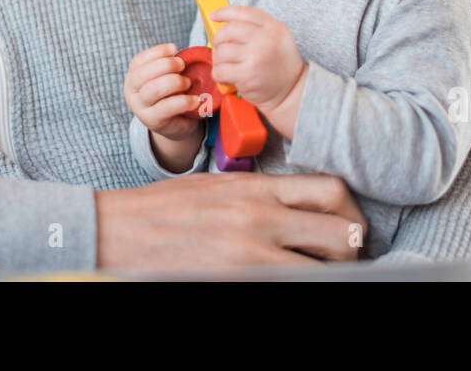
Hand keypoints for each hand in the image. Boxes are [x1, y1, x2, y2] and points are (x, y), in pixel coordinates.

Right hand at [96, 173, 368, 270]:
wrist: (119, 230)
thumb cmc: (166, 208)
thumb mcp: (218, 186)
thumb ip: (260, 195)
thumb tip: (297, 209)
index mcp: (257, 188)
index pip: (330, 191)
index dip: (349, 212)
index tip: (347, 226)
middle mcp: (261, 218)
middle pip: (341, 234)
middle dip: (351, 249)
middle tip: (344, 259)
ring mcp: (250, 254)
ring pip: (322, 269)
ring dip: (327, 272)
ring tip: (319, 273)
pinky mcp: (238, 278)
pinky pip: (287, 283)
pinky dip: (296, 282)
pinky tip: (290, 280)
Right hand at [123, 43, 202, 142]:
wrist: (175, 124)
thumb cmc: (172, 94)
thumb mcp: (167, 77)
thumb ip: (170, 65)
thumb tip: (186, 55)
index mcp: (133, 77)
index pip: (138, 61)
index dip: (156, 52)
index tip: (173, 48)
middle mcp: (132, 93)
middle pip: (143, 75)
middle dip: (166, 65)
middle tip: (182, 65)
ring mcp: (140, 109)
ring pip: (153, 90)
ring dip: (175, 82)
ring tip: (189, 83)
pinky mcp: (153, 122)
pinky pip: (167, 108)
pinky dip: (184, 101)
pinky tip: (195, 99)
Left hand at [207, 5, 305, 113]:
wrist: (290, 90)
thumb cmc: (279, 62)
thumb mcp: (278, 36)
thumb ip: (257, 26)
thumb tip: (225, 21)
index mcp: (274, 27)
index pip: (244, 12)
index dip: (225, 12)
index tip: (214, 15)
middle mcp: (266, 40)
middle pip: (229, 30)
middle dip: (219, 38)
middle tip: (221, 46)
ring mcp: (256, 58)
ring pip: (221, 51)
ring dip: (218, 59)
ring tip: (226, 64)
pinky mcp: (247, 76)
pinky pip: (220, 70)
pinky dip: (218, 73)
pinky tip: (226, 76)